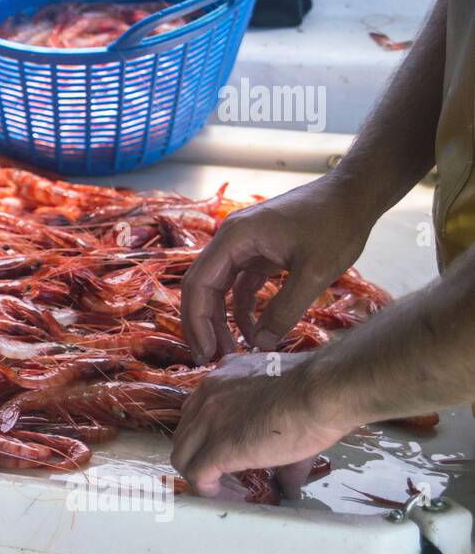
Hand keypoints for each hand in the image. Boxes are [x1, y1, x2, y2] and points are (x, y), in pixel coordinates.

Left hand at [171, 351, 352, 497]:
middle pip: (186, 433)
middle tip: (226, 474)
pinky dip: (207, 490)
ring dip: (201, 476)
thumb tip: (288, 480)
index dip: (207, 437)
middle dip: (200, 456)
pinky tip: (230, 496)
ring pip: (183, 455)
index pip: (197, 411)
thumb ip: (274, 434)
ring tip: (229, 489)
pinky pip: (197, 474)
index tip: (226, 454)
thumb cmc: (316, 392)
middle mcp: (208, 394)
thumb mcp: (283, 401)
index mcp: (222, 379)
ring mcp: (208, 420)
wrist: (323, 391)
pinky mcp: (219, 446)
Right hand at [180, 175, 375, 362]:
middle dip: (204, 324)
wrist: (356, 193)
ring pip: (219, 288)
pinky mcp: (259, 252)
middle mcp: (231, 240)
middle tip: (211, 359)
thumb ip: (285, 310)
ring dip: (222, 320)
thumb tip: (260, 344)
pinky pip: (240, 285)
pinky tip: (253, 333)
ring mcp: (244, 246)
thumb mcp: (314, 273)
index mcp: (234, 238)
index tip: (205, 353)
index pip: (198, 284)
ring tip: (231, 352)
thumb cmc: (336, 224)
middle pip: (202, 287)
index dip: (197, 321)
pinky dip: (242, 309)